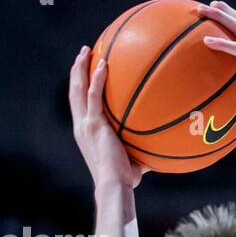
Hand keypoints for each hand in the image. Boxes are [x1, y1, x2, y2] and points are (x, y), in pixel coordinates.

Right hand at [69, 47, 148, 189]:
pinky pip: (94, 96)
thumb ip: (141, 150)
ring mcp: (85, 124)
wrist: (115, 184)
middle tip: (82, 54)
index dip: (80, 87)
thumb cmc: (124, 180)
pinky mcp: (94, 124)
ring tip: (86, 51)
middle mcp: (81, 126)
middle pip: (74, 91)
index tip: (83, 73)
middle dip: (77, 71)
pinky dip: (96, 80)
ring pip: (78, 89)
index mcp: (85, 132)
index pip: (80, 105)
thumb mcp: (132, 160)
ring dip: (81, 68)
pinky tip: (103, 64)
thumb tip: (161, 148)